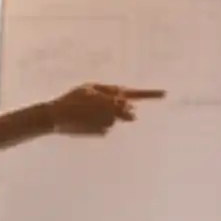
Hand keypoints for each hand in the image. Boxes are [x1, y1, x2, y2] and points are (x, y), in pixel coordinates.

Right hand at [47, 83, 165, 135]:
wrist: (56, 117)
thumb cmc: (71, 99)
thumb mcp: (90, 87)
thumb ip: (110, 90)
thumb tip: (127, 99)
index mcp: (110, 95)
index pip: (135, 94)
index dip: (151, 94)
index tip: (165, 94)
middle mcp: (113, 109)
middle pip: (127, 109)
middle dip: (120, 108)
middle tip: (99, 105)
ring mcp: (108, 122)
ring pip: (116, 119)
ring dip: (106, 116)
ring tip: (87, 112)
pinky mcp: (103, 132)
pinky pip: (107, 128)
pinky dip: (100, 125)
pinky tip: (86, 122)